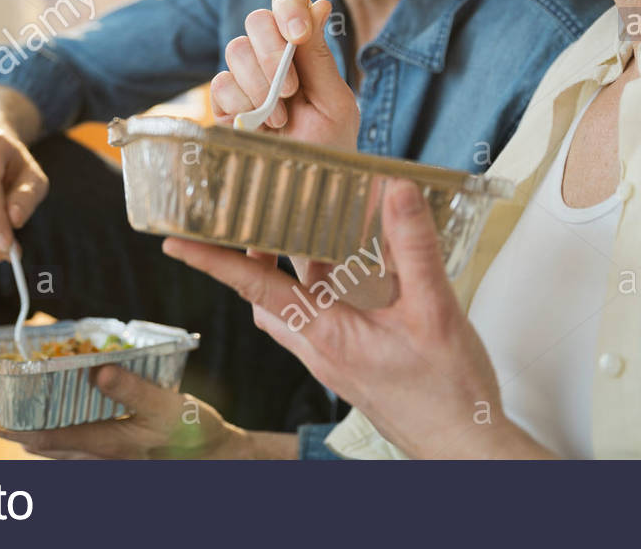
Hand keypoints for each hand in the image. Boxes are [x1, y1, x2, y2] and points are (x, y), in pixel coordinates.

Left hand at [0, 366, 260, 458]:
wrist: (217, 459)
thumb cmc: (195, 433)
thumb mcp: (169, 406)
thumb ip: (133, 389)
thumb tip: (97, 369)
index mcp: (103, 443)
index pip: (40, 436)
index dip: (4, 426)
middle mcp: (95, 455)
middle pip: (37, 443)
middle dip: (6, 427)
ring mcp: (102, 457)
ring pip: (51, 446)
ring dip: (25, 428)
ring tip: (6, 406)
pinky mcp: (112, 452)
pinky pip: (70, 443)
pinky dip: (51, 428)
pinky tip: (54, 408)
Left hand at [164, 179, 552, 458]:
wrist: (464, 449)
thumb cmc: (448, 392)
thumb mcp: (435, 309)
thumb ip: (413, 247)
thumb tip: (396, 191)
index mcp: (326, 334)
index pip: (255, 287)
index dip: (213, 261)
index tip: (175, 243)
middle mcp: (318, 349)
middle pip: (263, 299)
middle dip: (247, 262)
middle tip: (245, 224)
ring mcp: (332, 361)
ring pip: (288, 313)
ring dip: (285, 277)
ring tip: (298, 239)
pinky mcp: (349, 367)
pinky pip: (316, 324)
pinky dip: (317, 294)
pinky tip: (347, 277)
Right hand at [210, 0, 358, 150]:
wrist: (302, 192)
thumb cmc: (328, 150)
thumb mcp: (334, 103)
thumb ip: (320, 56)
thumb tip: (318, 3)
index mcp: (304, 52)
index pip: (289, 6)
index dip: (289, 8)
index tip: (298, 34)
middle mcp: (272, 59)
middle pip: (257, 20)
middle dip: (272, 51)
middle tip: (290, 89)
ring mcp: (245, 80)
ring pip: (236, 50)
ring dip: (260, 84)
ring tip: (280, 118)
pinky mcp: (223, 104)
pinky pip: (220, 84)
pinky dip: (241, 104)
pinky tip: (259, 127)